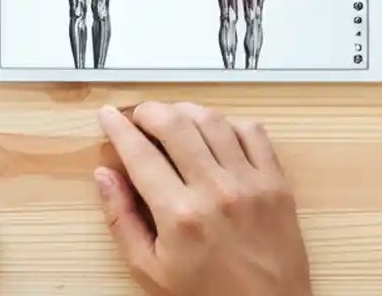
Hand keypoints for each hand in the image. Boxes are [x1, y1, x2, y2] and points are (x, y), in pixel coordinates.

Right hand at [95, 104, 311, 295]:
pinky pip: (253, 133)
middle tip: (138, 117)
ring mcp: (250, 183)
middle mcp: (215, 191)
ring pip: (213, 121)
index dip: (118, 127)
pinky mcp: (276, 183)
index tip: (108, 116)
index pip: (139, 153)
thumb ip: (121, 220)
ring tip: (172, 119)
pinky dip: (229, 123)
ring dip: (185, 111)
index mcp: (179, 216)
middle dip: (149, 111)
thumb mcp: (150, 270)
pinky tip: (215, 133)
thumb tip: (104, 175)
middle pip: (175, 124)